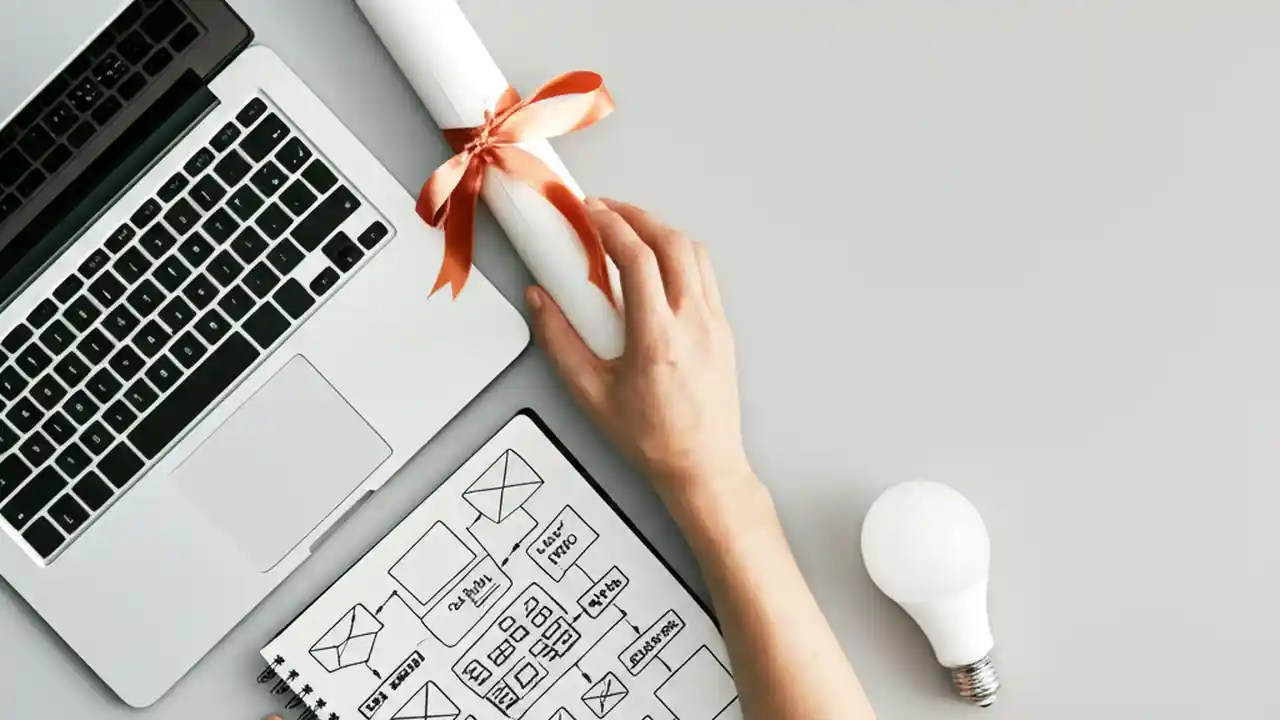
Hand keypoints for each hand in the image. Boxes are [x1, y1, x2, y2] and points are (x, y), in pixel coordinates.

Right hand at [527, 198, 753, 508]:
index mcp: (658, 338)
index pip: (638, 258)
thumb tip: (540, 302)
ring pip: (694, 253)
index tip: (590, 211)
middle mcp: (693, 323)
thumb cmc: (653, 439)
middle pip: (671, 242)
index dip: (611, 224)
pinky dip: (680, 254)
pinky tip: (658, 262)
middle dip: (635, 215)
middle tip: (605, 209)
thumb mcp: (590, 394)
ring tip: (630, 228)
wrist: (703, 465)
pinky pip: (705, 274)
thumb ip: (559, 342)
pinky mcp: (723, 330)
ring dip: (661, 230)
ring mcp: (714, 324)